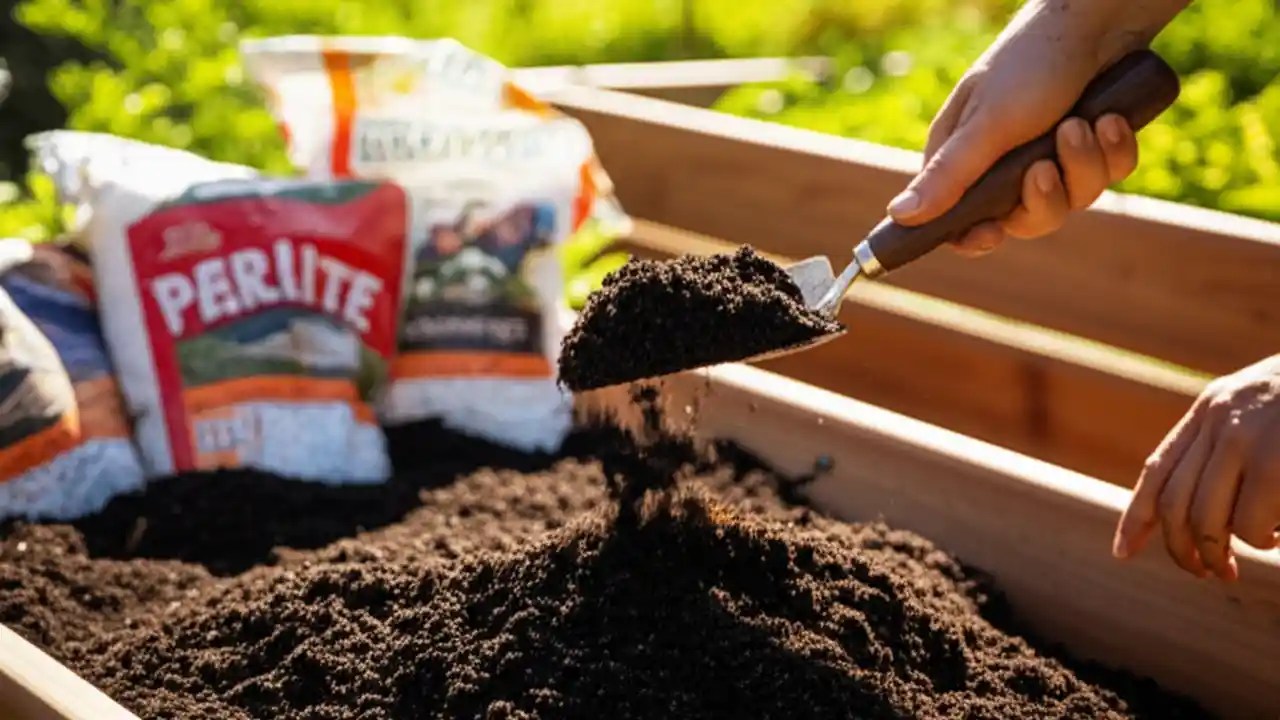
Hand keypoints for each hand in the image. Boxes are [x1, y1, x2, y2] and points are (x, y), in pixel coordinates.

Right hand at [886, 0, 1163, 255]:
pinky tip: (1110, 118)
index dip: (974, 235)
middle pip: (1025, 220)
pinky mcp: (1093, 146)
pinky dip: (1112, 150)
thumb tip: (898, 215)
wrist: (1098, 20)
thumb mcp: (987, 125)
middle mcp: (1007, 164)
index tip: (991, 234)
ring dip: (1083, 164)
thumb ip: (948, 175)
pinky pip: (1108, 174)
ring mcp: (1052, 155)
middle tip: (1045, 168)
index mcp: (965, 159)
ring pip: (1073, 199)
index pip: (958, 220)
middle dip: (1044, 197)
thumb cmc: (1029, 65)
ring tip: (1083, 123)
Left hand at [1113, 355, 1279, 580]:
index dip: (1136, 516)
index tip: (1124, 552)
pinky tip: (1275, 538)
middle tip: (1203, 572)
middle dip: (1181, 549)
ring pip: (1207, 522)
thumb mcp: (1265, 406)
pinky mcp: (1276, 464)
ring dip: (1216, 555)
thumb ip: (1231, 441)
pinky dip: (1259, 542)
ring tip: (1233, 566)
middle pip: (1175, 504)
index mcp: (1212, 407)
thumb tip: (1199, 510)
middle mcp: (1220, 422)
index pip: (1157, 469)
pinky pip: (1250, 525)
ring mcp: (1248, 441)